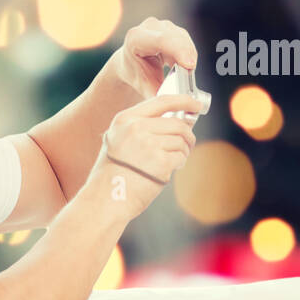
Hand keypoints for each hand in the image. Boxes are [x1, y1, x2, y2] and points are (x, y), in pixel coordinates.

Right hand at [88, 92, 200, 218]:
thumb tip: (180, 122)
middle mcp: (137, 128)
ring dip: (183, 151)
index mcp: (125, 119)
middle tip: (187, 144)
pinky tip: (168, 169)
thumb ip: (142, 127)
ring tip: (171, 161)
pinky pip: (181, 157)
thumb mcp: (118, 140)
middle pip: (177, 123)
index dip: (183, 100)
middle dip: (188, 135)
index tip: (195, 104)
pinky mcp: (160, 162)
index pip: (162, 101)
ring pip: (182, 140)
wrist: (104, 199)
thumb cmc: (112, 174)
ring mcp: (149, 144)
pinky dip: (179, 163)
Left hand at [112, 17, 198, 99]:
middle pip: (175, 37)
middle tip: (190, 74)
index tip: (190, 65)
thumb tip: (171, 106)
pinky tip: (183, 64)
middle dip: (187, 55)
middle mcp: (148, 26)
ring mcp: (161, 25)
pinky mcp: (171, 28)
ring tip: (184, 72)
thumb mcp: (143, 86)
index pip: (161, 40)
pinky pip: (185, 40)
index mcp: (136, 38)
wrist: (129, 62)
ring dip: (188, 55)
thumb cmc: (135, 74)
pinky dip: (188, 53)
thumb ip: (157, 94)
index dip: (178, 50)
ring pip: (183, 38)